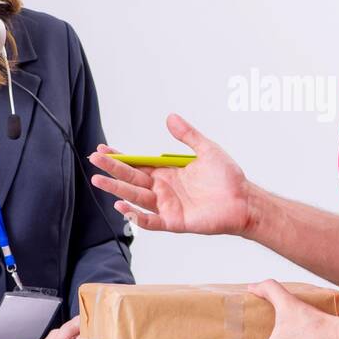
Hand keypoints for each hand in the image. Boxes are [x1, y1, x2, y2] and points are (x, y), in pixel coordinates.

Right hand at [87, 113, 252, 235]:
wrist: (243, 200)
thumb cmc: (227, 177)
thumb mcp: (207, 150)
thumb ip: (188, 135)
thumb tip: (171, 117)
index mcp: (167, 172)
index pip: (138, 164)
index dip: (121, 158)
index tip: (103, 149)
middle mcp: (163, 189)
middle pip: (132, 179)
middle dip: (113, 169)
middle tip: (94, 160)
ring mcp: (167, 206)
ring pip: (136, 198)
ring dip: (117, 190)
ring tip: (98, 180)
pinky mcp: (174, 222)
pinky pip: (151, 221)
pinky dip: (136, 217)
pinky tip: (122, 208)